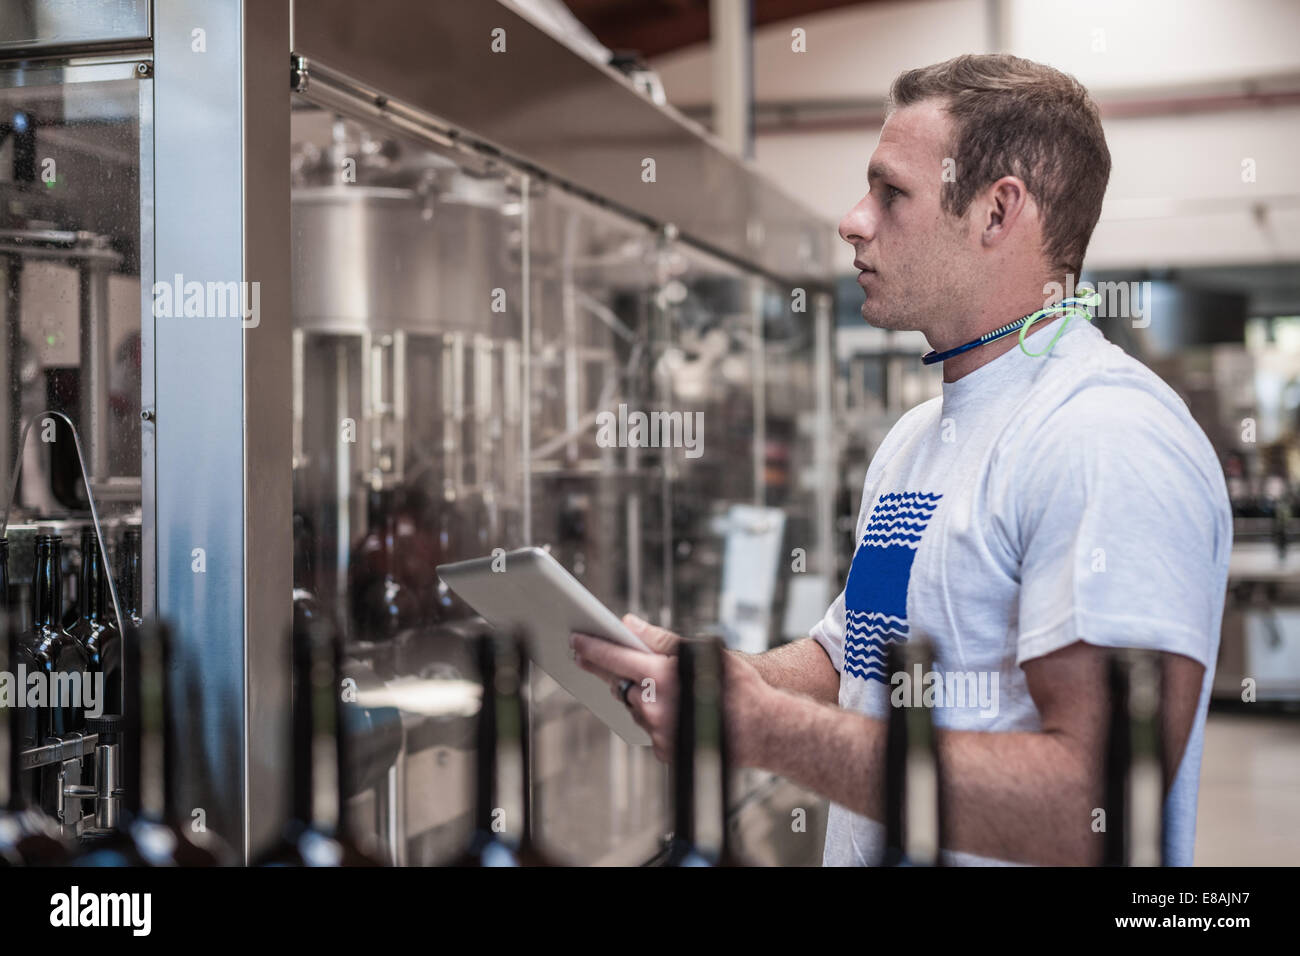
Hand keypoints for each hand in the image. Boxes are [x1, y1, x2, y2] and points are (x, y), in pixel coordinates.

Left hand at [570, 616, 769, 766]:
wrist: (764, 730)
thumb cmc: (737, 685)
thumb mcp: (702, 651)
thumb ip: (661, 639)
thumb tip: (629, 624)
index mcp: (661, 677)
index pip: (613, 658)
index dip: (590, 648)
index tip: (574, 640)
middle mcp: (654, 707)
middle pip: (617, 684)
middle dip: (607, 670)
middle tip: (588, 656)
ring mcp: (658, 733)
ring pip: (633, 707)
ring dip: (636, 694)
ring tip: (649, 681)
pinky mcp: (665, 752)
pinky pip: (649, 728)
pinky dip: (654, 716)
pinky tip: (673, 708)